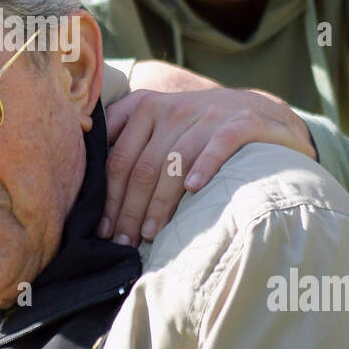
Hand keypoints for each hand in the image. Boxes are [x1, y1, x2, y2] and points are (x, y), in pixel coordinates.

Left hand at [99, 82, 316, 244]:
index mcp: (145, 107)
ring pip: (175, 162)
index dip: (109, 197)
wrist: (259, 111)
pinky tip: (194, 189)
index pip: (118, 158)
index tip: (103, 229)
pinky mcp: (241, 123)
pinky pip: (219, 145)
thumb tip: (90, 185)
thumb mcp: (159, 120)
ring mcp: (208, 114)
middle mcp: (173, 108)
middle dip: (129, 209)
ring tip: (149, 233)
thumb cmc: (198, 127)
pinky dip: (205, 165)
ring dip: (160, 202)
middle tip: (123, 241)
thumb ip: (125, 138)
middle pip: (143, 166)